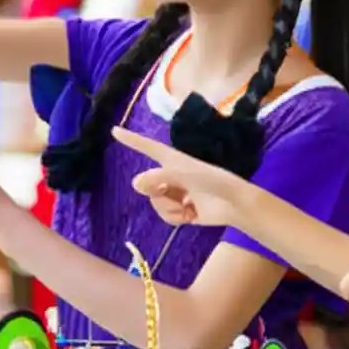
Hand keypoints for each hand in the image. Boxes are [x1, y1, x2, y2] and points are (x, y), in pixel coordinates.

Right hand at [114, 126, 246, 227]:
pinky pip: (164, 215)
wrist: (233, 203)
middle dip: (157, 193)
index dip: (131, 139)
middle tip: (176, 193)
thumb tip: (135, 184)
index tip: (114, 130)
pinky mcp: (180, 210)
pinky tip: (190, 214)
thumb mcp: (184, 175)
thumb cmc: (213, 181)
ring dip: (169, 208)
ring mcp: (174, 193)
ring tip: (187, 205)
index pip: (147, 147)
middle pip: (147, 185)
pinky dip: (175, 217)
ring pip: (155, 202)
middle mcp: (171, 175)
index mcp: (172, 160)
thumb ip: (158, 178)